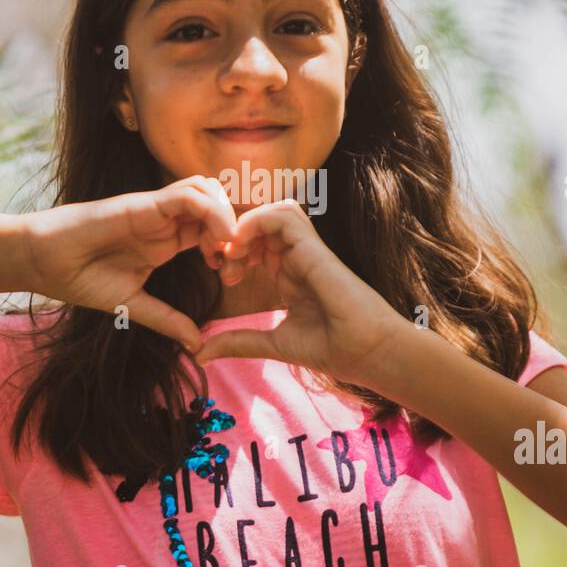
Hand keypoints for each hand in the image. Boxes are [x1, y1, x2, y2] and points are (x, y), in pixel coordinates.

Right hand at [22, 176, 237, 349]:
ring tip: (224, 250)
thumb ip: (168, 320)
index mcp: (167, 240)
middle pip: (218, 204)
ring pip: (208, 191)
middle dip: (235, 229)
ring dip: (225, 216)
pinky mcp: (144, 203)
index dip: (229, 248)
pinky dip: (211, 211)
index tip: (229, 275)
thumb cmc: (81, 278)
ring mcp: (156, 209)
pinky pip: (189, 195)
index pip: (213, 229)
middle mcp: (166, 221)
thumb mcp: (134, 305)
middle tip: (232, 262)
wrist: (44, 262)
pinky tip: (215, 239)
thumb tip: (198, 346)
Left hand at [194, 198, 402, 384]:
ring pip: (273, 212)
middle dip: (233, 237)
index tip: (223, 277)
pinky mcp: (313, 248)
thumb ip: (238, 342)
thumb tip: (199, 354)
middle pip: (261, 224)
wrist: (366, 353)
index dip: (233, 251)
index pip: (258, 244)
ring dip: (245, 225)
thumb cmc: (332, 349)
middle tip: (219, 263)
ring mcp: (306, 250)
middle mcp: (297, 258)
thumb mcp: (273, 343)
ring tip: (231, 253)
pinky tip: (240, 246)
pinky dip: (256, 221)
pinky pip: (283, 216)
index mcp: (290, 274)